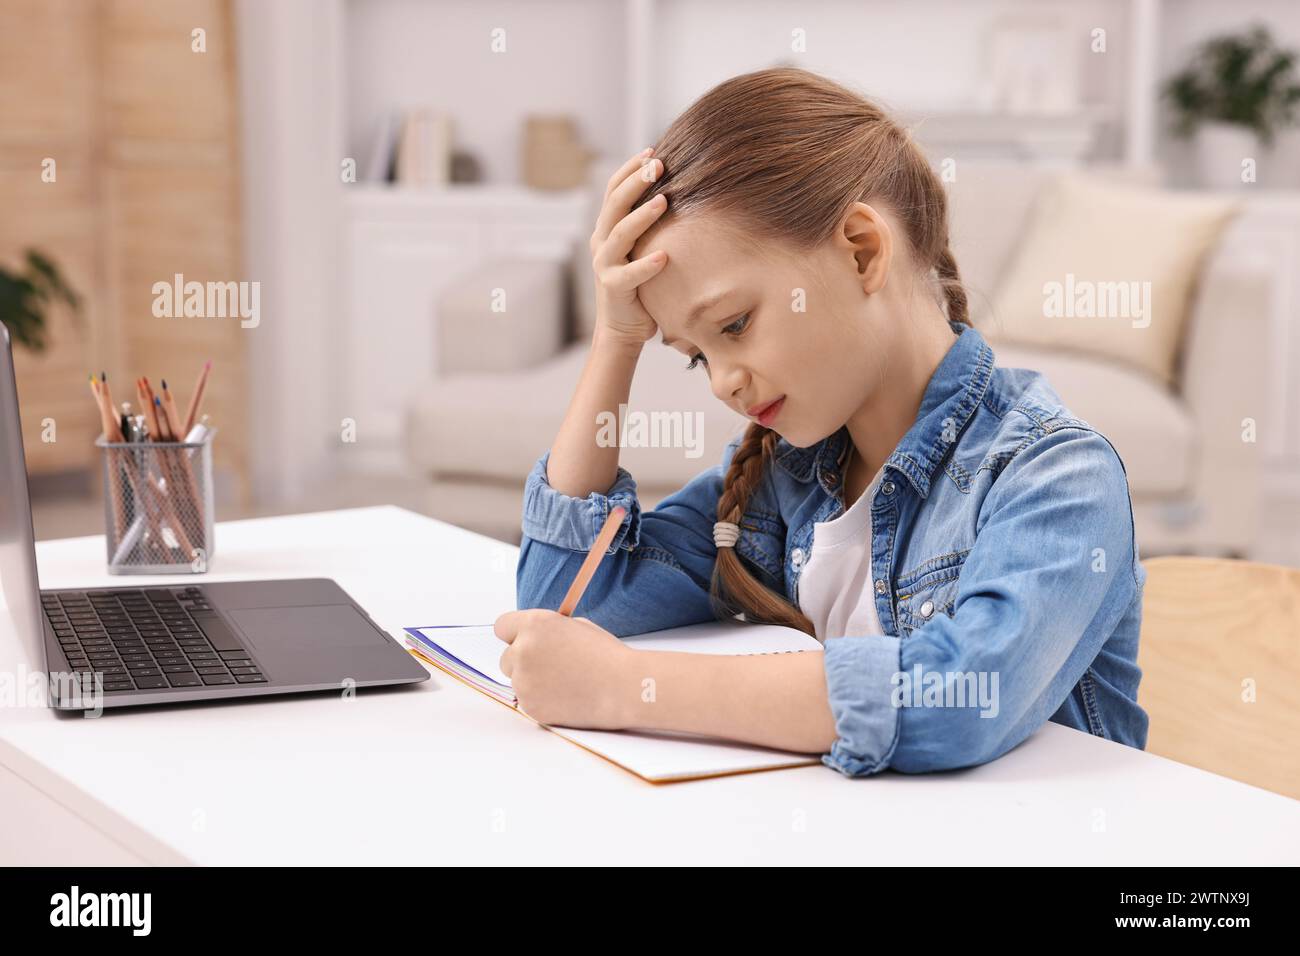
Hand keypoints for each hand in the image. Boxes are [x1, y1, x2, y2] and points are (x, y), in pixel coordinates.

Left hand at [493, 609, 634, 728]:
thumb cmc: (606, 656)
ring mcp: (524, 681)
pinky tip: (566, 696)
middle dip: (523, 661)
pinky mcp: (530, 706)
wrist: (623, 687)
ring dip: (533, 681)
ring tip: (565, 682)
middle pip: (506, 658)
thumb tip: (531, 638)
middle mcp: (523, 651)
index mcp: (535, 625)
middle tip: (551, 666)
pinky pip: (527, 700)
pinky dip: (541, 700)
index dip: (514, 634)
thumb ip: (548, 631)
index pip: (502, 626)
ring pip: (517, 681)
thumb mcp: (576, 627)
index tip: (523, 641)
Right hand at [589, 149, 670, 348]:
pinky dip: (646, 265)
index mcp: (606, 228)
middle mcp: (601, 242)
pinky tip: (664, 257)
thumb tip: (677, 193)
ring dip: (642, 215)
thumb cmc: (639, 284)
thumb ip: (648, 225)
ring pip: (620, 233)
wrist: (623, 327)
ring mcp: (604, 264)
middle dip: (636, 181)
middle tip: (658, 164)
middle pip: (615, 203)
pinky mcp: (614, 288)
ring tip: (664, 201)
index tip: (652, 150)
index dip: (630, 169)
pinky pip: (629, 274)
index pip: (613, 190)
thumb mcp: (641, 248)